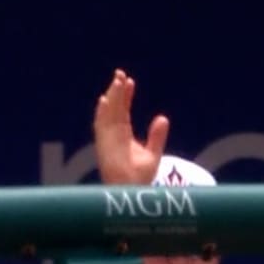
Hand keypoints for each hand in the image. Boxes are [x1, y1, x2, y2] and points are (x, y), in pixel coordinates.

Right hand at [93, 69, 169, 185]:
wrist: (131, 190)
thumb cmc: (139, 176)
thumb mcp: (152, 153)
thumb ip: (156, 136)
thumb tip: (163, 117)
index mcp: (124, 134)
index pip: (123, 110)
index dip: (125, 96)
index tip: (130, 81)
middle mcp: (114, 133)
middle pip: (114, 108)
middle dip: (116, 91)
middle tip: (120, 73)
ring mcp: (108, 138)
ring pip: (108, 113)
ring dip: (111, 98)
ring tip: (116, 82)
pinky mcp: (104, 145)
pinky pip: (101, 127)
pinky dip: (102, 114)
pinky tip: (104, 101)